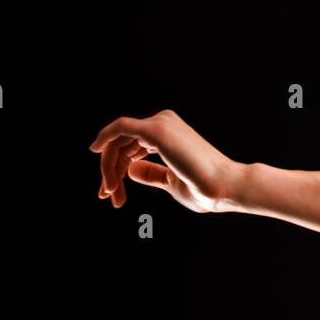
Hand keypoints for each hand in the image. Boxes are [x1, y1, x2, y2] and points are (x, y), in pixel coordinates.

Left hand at [88, 108, 239, 212]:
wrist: (224, 187)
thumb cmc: (205, 188)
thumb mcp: (170, 181)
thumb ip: (151, 173)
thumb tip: (130, 169)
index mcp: (171, 134)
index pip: (132, 148)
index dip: (116, 170)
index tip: (111, 195)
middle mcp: (165, 123)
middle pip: (122, 144)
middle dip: (110, 170)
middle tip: (108, 196)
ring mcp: (161, 124)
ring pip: (118, 140)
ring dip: (108, 167)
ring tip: (110, 193)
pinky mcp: (155, 129)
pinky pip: (119, 128)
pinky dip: (104, 137)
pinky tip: (95, 150)